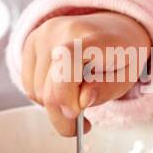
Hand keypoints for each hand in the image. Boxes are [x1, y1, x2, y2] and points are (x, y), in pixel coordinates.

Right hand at [21, 11, 152, 136]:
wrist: (112, 28)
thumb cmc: (120, 56)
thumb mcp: (125, 78)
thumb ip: (106, 90)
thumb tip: (81, 101)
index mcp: (96, 38)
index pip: (70, 58)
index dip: (64, 92)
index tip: (74, 115)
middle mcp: (65, 30)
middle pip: (50, 88)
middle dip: (64, 115)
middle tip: (82, 124)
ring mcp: (44, 33)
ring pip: (36, 92)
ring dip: (54, 104)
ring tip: (75, 94)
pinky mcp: (31, 40)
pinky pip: (28, 85)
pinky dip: (43, 95)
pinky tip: (62, 86)